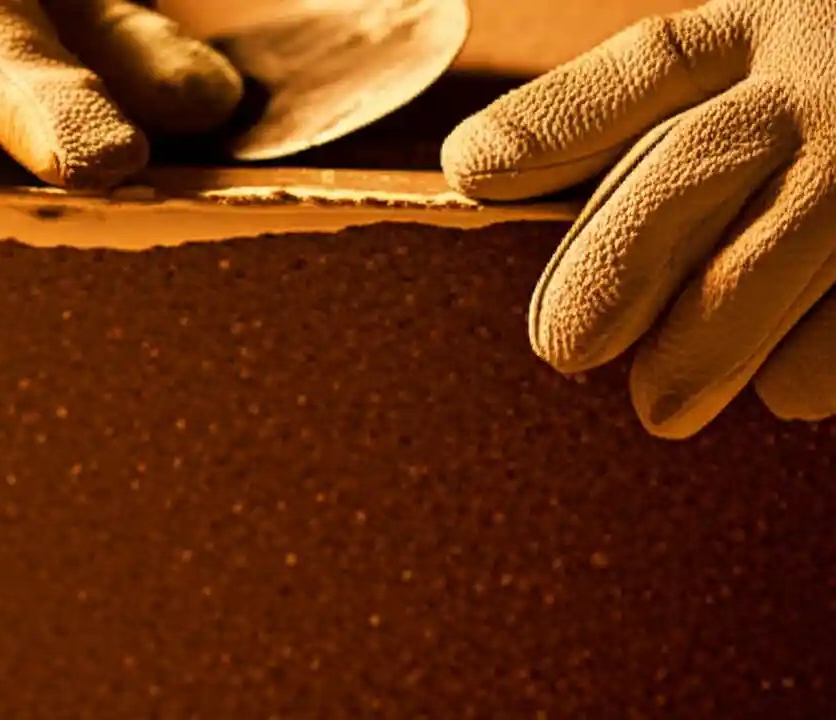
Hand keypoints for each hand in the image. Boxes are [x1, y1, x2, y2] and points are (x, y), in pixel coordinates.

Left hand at [441, 0, 835, 437]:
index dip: (553, 123)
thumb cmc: (819, 118)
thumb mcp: (746, 79)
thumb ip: (634, 119)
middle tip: (563, 345)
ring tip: (660, 408)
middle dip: (617, 264)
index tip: (472, 171)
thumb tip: (476, 171)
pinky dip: (810, 364)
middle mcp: (822, 81)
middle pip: (694, 167)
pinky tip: (780, 387)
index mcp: (757, 32)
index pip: (646, 70)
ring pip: (772, 256)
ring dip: (705, 345)